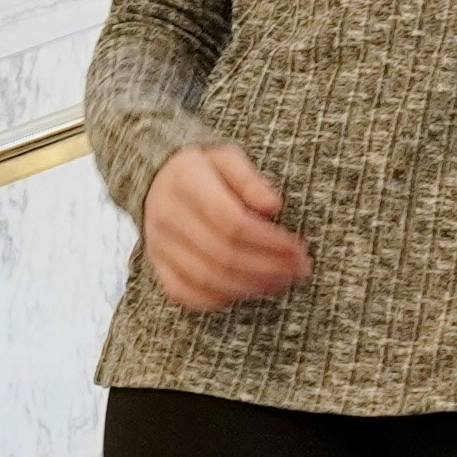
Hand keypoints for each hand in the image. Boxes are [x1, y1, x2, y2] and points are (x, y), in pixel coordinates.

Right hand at [140, 143, 308, 310]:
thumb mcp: (227, 158)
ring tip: (283, 281)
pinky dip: (221, 298)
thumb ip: (249, 179)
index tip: (297, 247)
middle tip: (299, 268)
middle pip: (223, 254)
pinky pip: (186, 293)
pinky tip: (249, 290)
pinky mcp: (157, 265)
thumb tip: (274, 206)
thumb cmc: (202, 169)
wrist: (156, 180)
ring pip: (208, 278)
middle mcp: (167, 214)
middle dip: (269, 267)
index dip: (270, 240)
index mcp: (185, 181)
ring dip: (252, 285)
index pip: (232, 221)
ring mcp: (159, 244)